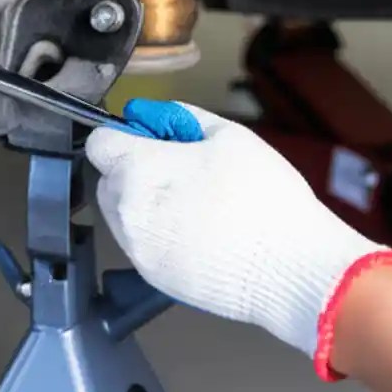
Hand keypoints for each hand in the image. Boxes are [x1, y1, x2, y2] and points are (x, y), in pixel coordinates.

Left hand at [90, 100, 391, 378]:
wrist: (291, 268)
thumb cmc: (264, 199)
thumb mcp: (228, 136)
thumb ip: (177, 117)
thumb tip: (146, 114)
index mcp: (139, 171)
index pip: (100, 142)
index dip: (125, 135)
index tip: (152, 139)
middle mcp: (127, 213)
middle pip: (107, 180)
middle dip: (134, 170)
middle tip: (183, 170)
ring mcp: (138, 250)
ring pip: (123, 215)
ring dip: (145, 203)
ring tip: (197, 203)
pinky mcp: (153, 278)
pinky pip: (143, 245)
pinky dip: (160, 234)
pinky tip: (201, 231)